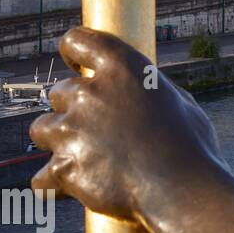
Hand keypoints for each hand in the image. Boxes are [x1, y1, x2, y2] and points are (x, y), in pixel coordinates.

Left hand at [30, 27, 223, 222]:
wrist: (183, 191)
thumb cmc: (192, 148)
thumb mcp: (181, 105)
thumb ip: (149, 94)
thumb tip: (142, 95)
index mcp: (124, 69)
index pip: (78, 40)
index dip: (73, 50)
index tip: (74, 63)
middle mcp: (91, 94)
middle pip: (59, 92)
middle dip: (73, 108)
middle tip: (96, 127)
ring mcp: (72, 131)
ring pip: (41, 129)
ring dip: (57, 141)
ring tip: (84, 157)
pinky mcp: (63, 168)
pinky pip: (42, 177)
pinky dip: (54, 183)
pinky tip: (72, 187)